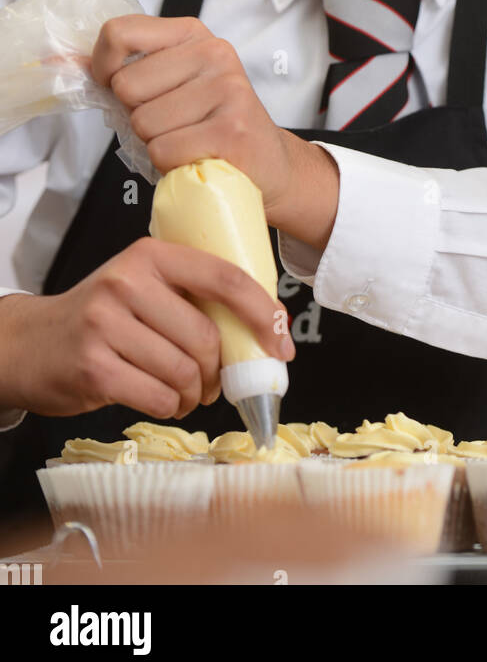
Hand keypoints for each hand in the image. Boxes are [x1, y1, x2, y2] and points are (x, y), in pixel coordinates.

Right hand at [0, 238, 293, 419]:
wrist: (31, 343)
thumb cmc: (101, 316)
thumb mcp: (142, 285)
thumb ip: (188, 294)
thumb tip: (263, 328)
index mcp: (150, 254)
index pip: (224, 278)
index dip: (262, 312)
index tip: (281, 342)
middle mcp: (127, 282)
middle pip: (206, 337)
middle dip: (219, 370)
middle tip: (214, 382)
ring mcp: (106, 324)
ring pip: (184, 371)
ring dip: (195, 393)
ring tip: (186, 393)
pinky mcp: (94, 367)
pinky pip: (157, 396)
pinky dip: (170, 406)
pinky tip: (164, 401)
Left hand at [90, 14, 294, 224]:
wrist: (266, 162)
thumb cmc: (208, 123)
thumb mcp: (168, 82)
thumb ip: (120, 68)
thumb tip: (56, 60)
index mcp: (192, 34)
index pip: (118, 32)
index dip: (104, 68)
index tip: (119, 87)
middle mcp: (214, 53)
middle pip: (126, 87)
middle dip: (138, 116)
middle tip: (174, 122)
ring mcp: (227, 89)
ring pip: (143, 124)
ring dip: (157, 144)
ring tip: (190, 140)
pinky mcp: (232, 129)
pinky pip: (164, 151)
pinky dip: (172, 164)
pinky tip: (199, 156)